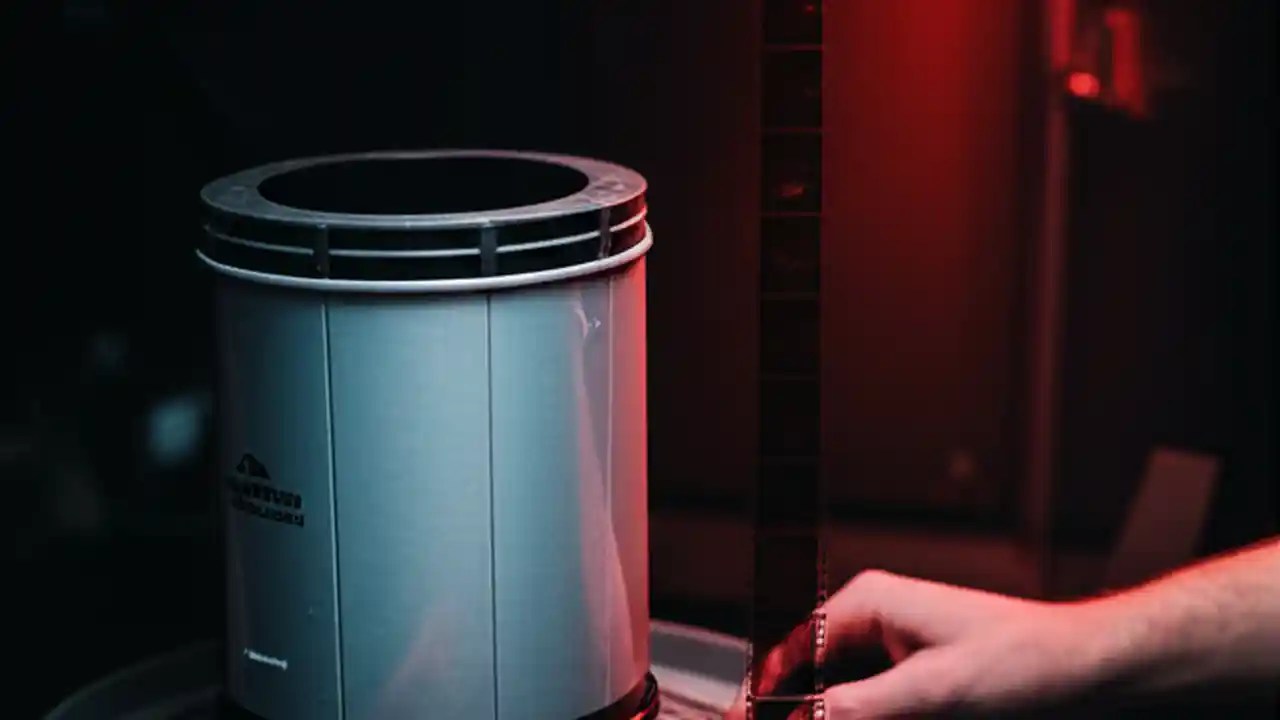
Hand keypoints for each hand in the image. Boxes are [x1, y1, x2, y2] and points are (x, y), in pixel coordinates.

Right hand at [724, 569, 1113, 718]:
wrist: (1085, 668)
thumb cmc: (1024, 660)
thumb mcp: (936, 690)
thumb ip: (861, 706)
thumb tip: (802, 718)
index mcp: (869, 603)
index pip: (791, 649)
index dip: (763, 692)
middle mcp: (872, 620)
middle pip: (806, 673)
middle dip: (789, 706)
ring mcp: (891, 649)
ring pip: (834, 691)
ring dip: (821, 711)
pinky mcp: (911, 677)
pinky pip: (866, 701)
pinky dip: (853, 714)